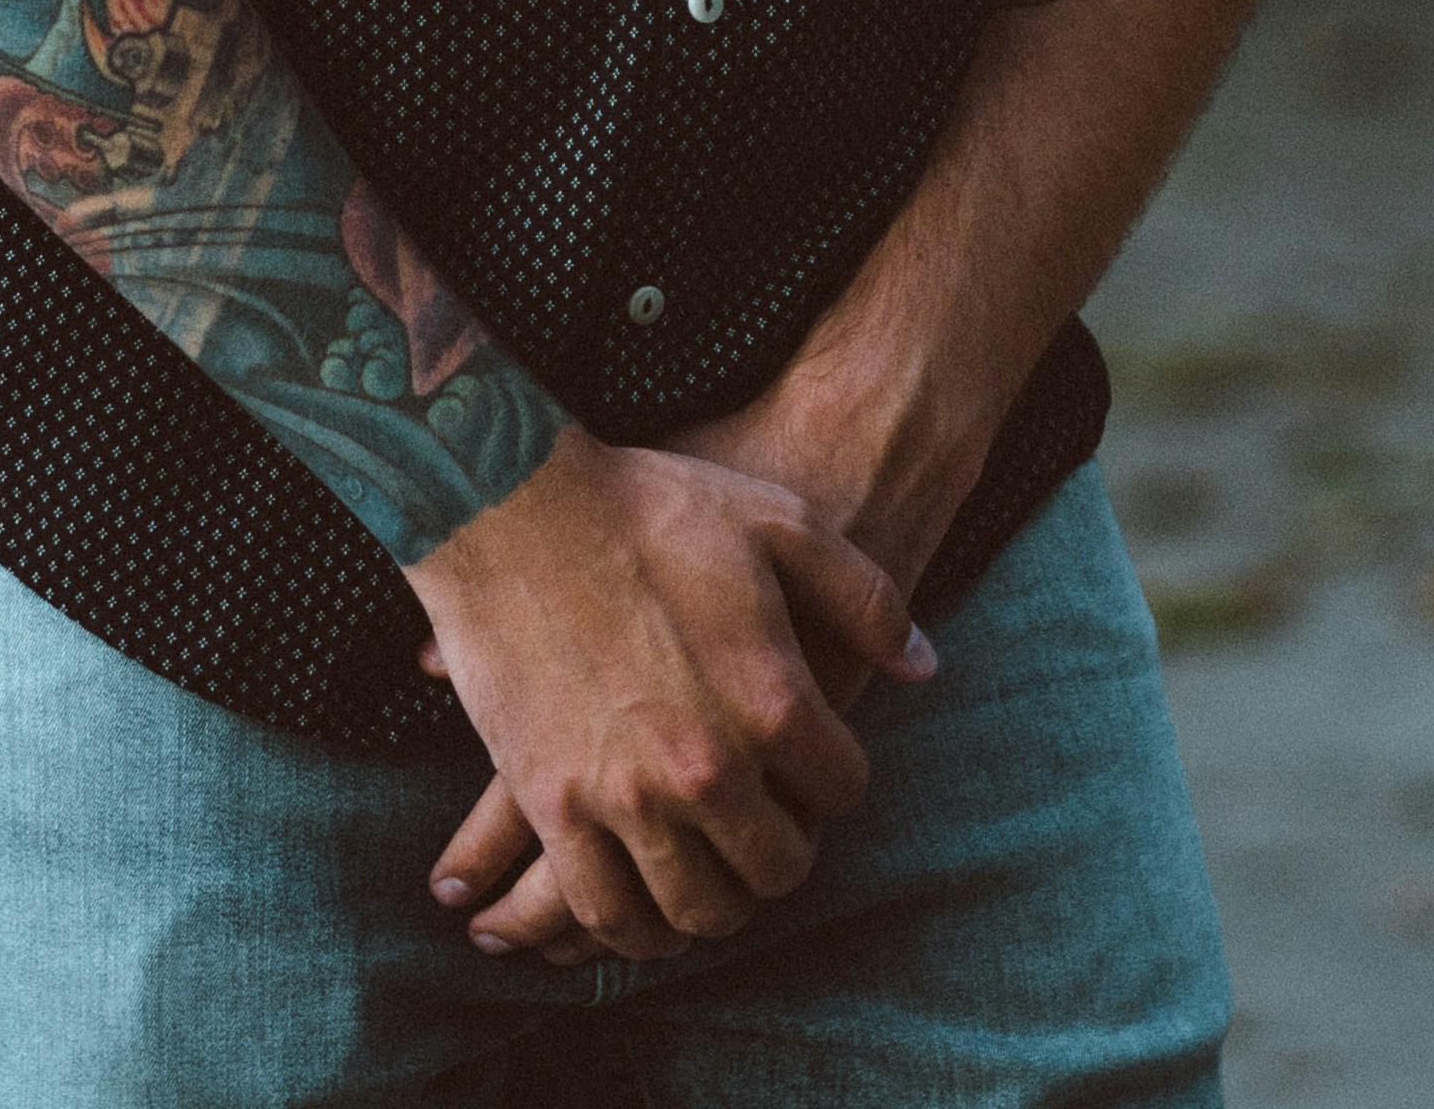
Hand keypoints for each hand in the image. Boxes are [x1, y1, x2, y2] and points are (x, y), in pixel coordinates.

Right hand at [399, 426, 929, 963]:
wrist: (511, 505)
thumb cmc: (649, 507)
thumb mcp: (780, 522)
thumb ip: (867, 599)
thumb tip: (922, 668)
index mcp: (773, 700)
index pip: (842, 790)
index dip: (835, 778)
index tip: (811, 765)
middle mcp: (709, 766)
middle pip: (778, 866)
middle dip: (783, 852)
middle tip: (766, 828)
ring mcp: (628, 795)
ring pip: (698, 908)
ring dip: (717, 903)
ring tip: (713, 874)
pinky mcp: (555, 806)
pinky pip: (607, 910)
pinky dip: (634, 929)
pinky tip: (646, 908)